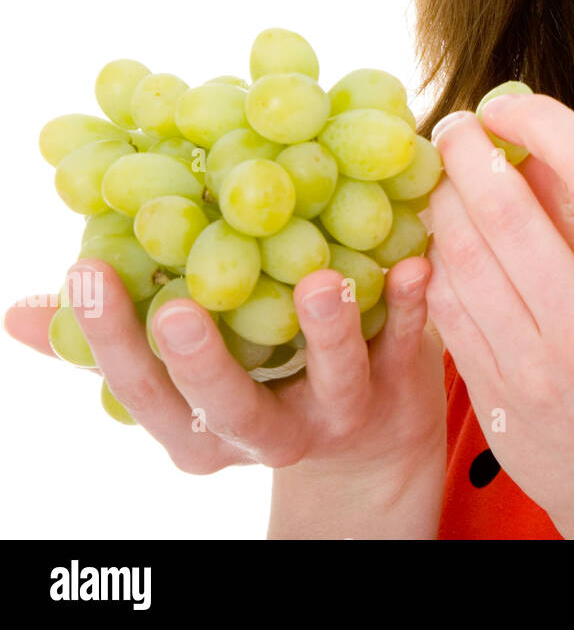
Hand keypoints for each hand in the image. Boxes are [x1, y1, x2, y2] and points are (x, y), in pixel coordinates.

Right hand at [4, 252, 444, 484]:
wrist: (370, 436)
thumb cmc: (258, 376)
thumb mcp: (186, 371)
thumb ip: (115, 341)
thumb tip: (17, 311)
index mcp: (200, 426)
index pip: (143, 390)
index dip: (111, 339)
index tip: (86, 272)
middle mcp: (264, 430)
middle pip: (226, 404)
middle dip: (201, 361)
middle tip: (179, 309)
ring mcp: (336, 410)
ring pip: (331, 378)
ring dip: (326, 330)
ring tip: (318, 279)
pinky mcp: (398, 385)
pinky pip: (406, 344)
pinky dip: (410, 304)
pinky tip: (411, 261)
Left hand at [426, 93, 573, 537]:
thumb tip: (530, 140)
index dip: (542, 121)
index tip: (510, 107)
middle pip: (509, 208)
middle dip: (469, 152)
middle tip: (455, 127)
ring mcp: (538, 370)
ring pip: (462, 255)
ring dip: (443, 202)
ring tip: (447, 182)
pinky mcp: (492, 396)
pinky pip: (446, 306)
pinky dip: (438, 261)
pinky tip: (446, 243)